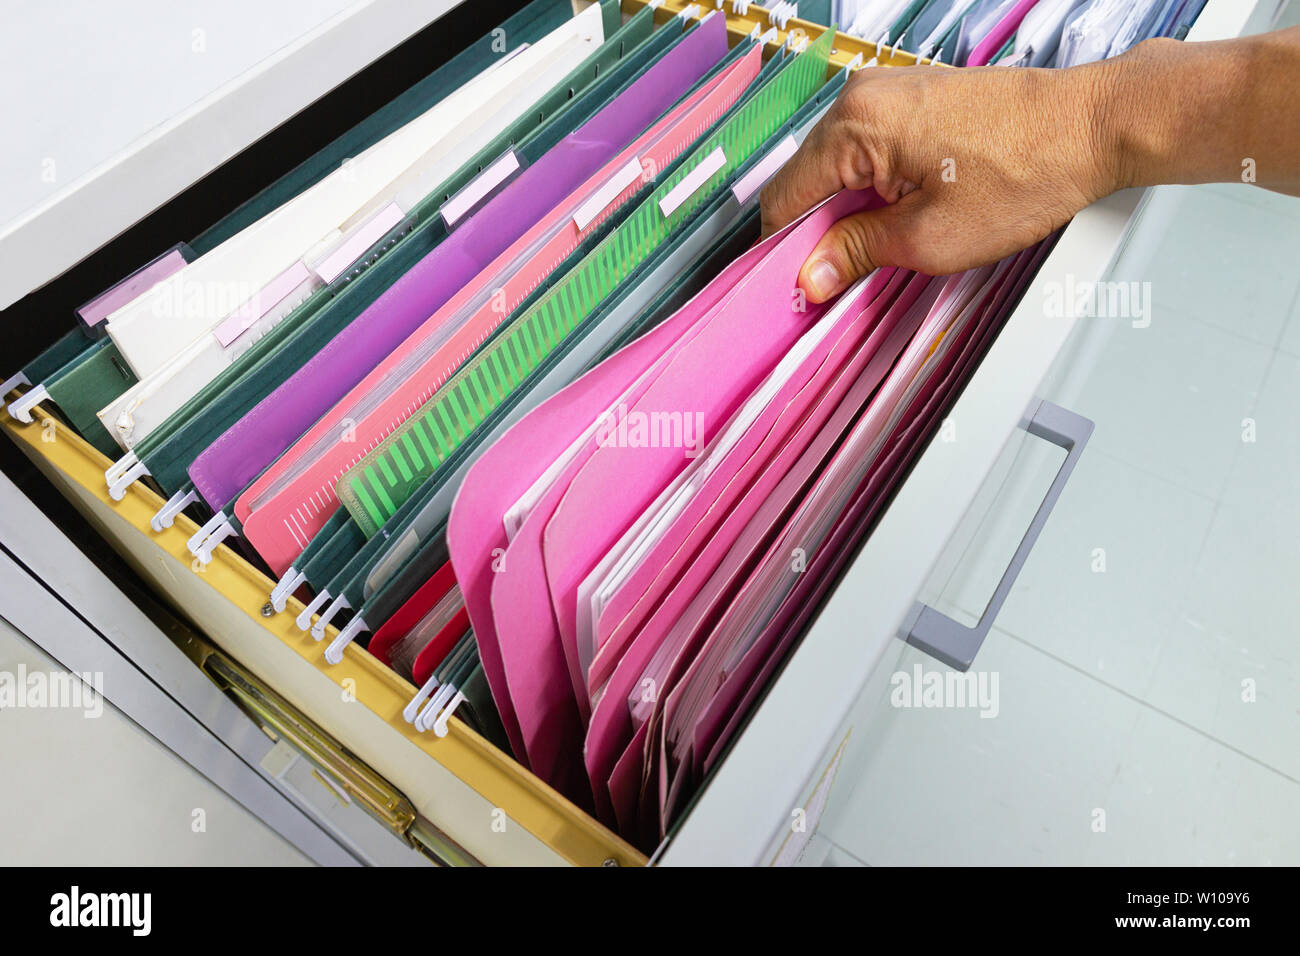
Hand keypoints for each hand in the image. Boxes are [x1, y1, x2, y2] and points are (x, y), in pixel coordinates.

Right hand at [760, 57, 1120, 302]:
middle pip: (807, 181)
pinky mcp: (913, 101)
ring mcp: (889, 93)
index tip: (796, 288)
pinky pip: (869, 152)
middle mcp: (864, 97)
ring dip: (850, 213)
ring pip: (839, 169)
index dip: (785, 253)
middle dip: (819, 233)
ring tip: (886, 246)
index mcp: (855, 124)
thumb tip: (812, 273)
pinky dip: (874, 189)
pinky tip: (902, 217)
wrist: (1094, 127)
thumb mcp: (929, 238)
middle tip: (842, 279)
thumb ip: (857, 254)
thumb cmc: (1029, 168)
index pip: (783, 198)